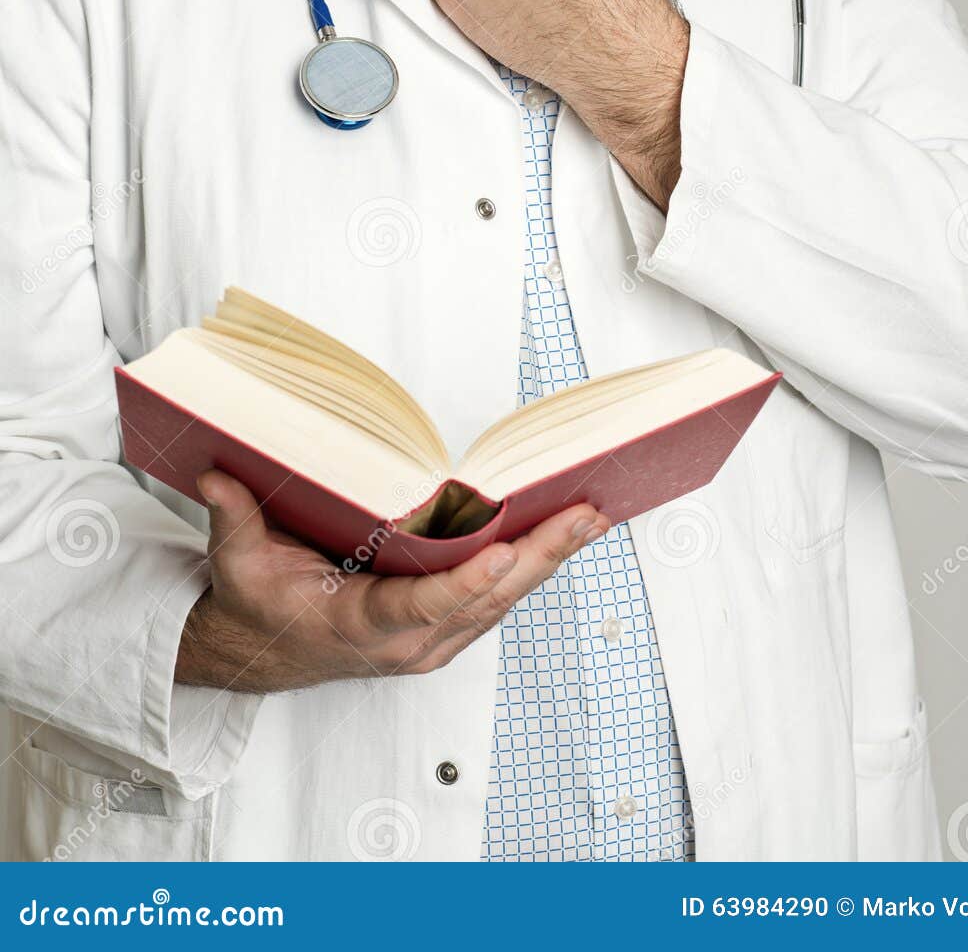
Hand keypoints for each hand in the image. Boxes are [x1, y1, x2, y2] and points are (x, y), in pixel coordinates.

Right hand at [175, 469, 609, 692]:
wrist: (261, 654)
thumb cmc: (257, 608)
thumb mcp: (237, 565)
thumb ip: (233, 518)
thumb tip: (215, 474)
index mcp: (358, 627)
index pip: (419, 609)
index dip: (464, 586)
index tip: (503, 557)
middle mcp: (406, 643)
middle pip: (484, 602)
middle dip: (539, 559)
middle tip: (584, 517)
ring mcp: (430, 642)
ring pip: (501, 603)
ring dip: (549, 560)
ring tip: (590, 515)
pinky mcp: (443, 632)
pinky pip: (497, 601)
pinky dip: (534, 568)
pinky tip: (563, 535)